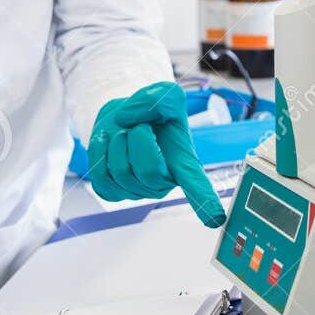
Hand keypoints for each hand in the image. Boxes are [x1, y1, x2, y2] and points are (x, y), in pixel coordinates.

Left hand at [87, 81, 225, 227]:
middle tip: (140, 127)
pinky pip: (100, 175)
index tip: (216, 219)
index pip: (197, 185)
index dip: (206, 202)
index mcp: (183, 163)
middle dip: (138, 138)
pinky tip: (109, 141)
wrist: (124, 117)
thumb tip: (126, 120)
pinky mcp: (112, 192)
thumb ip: (155, 100)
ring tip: (126, 134)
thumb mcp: (165, 95)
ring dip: (117, 141)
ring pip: (121, 171)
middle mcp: (163, 183)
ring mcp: (136, 191)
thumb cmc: (152, 114)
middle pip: (149, 170)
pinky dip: (99, 150)